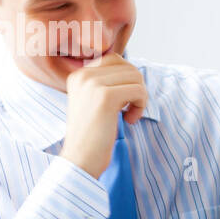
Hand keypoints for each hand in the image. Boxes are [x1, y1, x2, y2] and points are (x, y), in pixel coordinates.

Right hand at [59, 51, 147, 177]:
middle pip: (128, 67)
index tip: (122, 101)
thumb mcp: (94, 101)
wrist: (80, 158)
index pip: (115, 59)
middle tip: (129, 108)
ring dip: (140, 97)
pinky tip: (129, 120)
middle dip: (136, 87)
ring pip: (136, 77)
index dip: (127, 80)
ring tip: (129, 115)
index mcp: (78, 75)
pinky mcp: (106, 96)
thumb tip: (133, 71)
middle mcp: (83, 75)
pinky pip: (139, 90)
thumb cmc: (93, 134)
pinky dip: (140, 106)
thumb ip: (107, 83)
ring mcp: (93, 84)